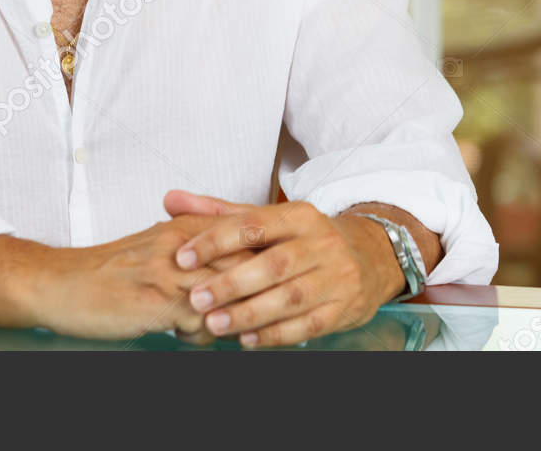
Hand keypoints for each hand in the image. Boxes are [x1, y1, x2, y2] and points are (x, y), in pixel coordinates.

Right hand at [20, 214, 254, 340]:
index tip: (268, 283)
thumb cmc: (112, 271)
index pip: (248, 237)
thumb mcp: (159, 244)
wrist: (60, 283)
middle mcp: (184, 244)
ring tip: (213, 326)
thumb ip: (198, 249)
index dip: (265, 263)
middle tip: (246, 312)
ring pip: (229, 295)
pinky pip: (203, 322)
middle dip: (253, 293)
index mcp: (187, 225)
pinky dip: (202, 334)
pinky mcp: (158, 302)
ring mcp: (171, 272)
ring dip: (228, 317)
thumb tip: (238, 265)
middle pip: (246, 265)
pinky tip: (183, 333)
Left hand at [162, 190, 403, 346]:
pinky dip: (276, 334)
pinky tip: (248, 340)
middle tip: (196, 298)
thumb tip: (170, 199)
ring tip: (215, 324)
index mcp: (298, 215)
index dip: (217, 241)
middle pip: (273, 264)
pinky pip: (308, 325)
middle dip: (232, 283)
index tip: (183, 256)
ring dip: (250, 313)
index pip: (254, 225)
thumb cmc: (305, 238)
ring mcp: (335, 276)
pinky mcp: (343, 308)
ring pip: (290, 298)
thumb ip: (219, 212)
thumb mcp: (270, 218)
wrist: (370, 255)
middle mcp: (320, 243)